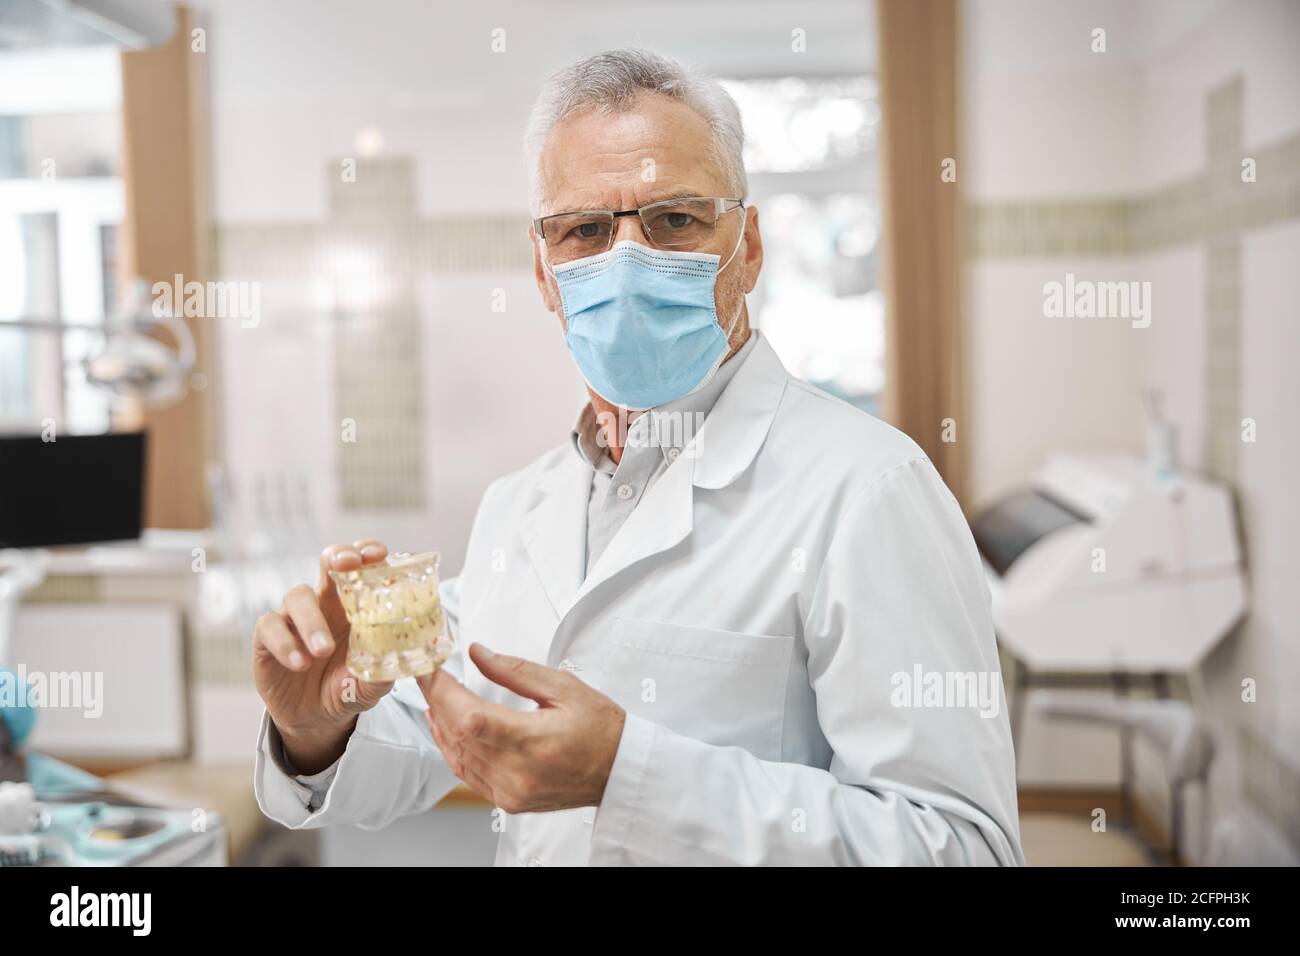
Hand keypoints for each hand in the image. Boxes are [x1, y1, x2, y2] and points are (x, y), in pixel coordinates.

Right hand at [252, 539, 395, 772]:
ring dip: (312, 621)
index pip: (360, 566)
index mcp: (353, 605)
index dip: (367, 552)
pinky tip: (300, 664)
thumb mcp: (368, 686)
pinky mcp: (267, 638)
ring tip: (323, 651)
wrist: (315, 718)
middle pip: (327, 562)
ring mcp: (294, 617)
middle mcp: (324, 602)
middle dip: (337, 557)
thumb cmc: (347, 688)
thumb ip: (379, 676)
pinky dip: (285, 643)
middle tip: (346, 565)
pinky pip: (270, 627)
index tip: (377, 555)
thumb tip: (393, 669)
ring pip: (297, 595)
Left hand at [421, 644, 625, 812]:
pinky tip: (446, 729)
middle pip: (458, 735)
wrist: (621, 770)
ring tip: (435, 696)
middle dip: (438, 701)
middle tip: (430, 675)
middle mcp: (518, 773)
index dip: (443, 692)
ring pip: (457, 756)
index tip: (432, 670)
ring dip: (441, 724)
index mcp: (533, 742)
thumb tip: (479, 654)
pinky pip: (467, 775)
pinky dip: (452, 749)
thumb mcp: (564, 687)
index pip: (469, 717)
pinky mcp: (509, 801)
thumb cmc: (601, 729)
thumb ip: (515, 670)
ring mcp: (511, 791)